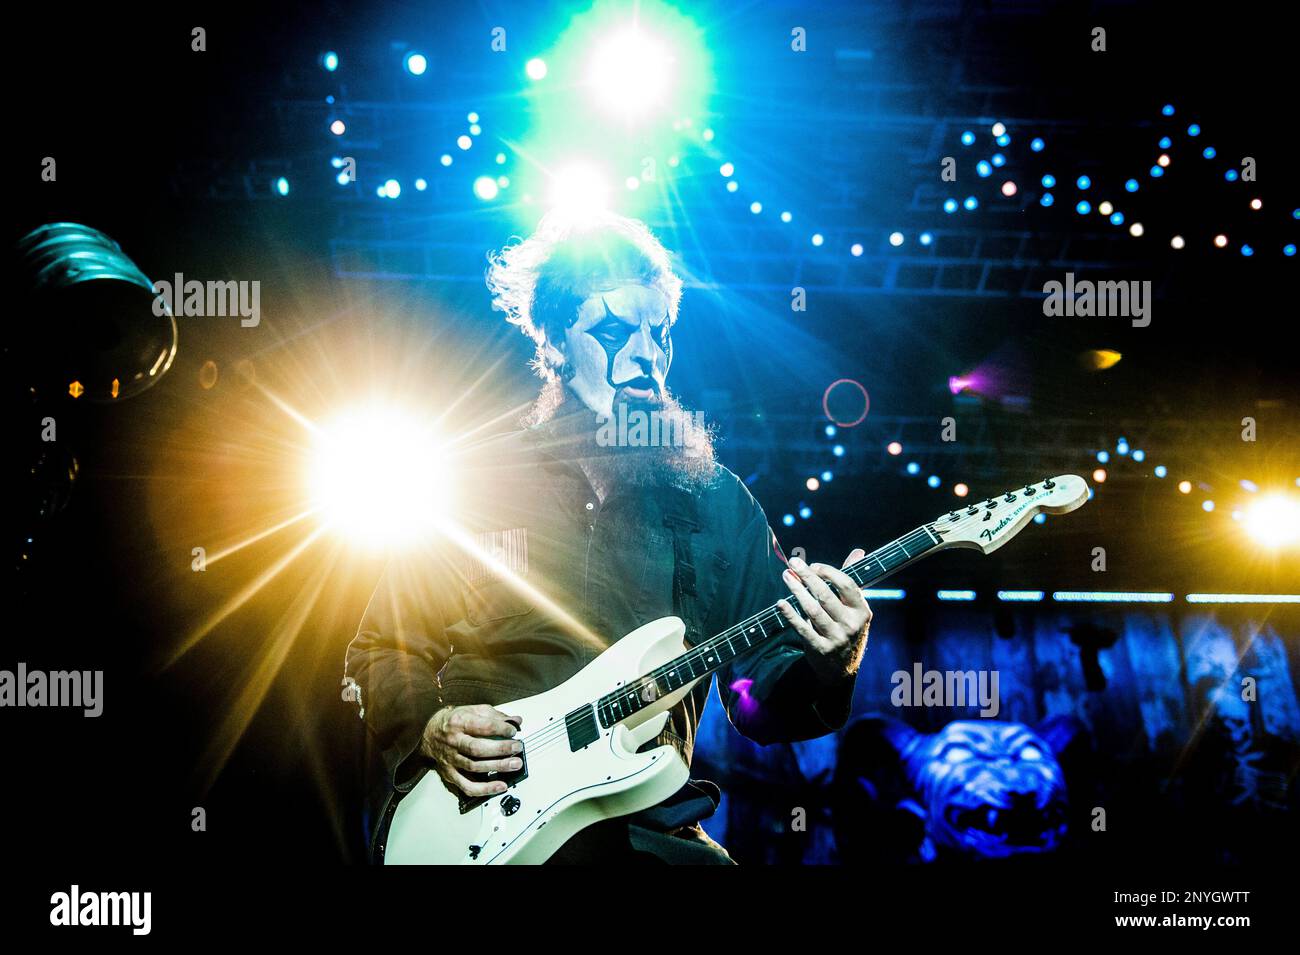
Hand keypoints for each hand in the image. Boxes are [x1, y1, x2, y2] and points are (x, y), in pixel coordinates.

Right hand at [420, 703, 523, 797]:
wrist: (429, 733)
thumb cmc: (454, 722)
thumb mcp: (472, 711)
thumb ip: (495, 715)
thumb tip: (516, 721)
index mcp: (459, 722)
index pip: (482, 726)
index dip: (501, 729)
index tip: (513, 731)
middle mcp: (453, 741)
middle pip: (478, 748)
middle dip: (501, 749)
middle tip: (517, 748)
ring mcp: (451, 759)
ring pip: (474, 767)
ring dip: (497, 767)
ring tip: (514, 764)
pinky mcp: (450, 774)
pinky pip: (467, 786)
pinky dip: (485, 789)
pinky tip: (500, 786)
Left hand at [777, 549, 871, 684]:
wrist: (843, 669)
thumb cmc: (847, 629)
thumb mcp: (855, 608)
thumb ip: (851, 580)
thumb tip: (858, 552)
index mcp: (862, 611)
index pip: (846, 585)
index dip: (829, 572)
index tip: (813, 566)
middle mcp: (851, 624)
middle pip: (826, 595)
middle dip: (807, 576)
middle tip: (793, 564)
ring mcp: (836, 638)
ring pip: (812, 610)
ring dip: (796, 591)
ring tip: (786, 577)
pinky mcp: (821, 649)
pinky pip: (802, 628)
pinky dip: (790, 615)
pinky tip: (780, 603)